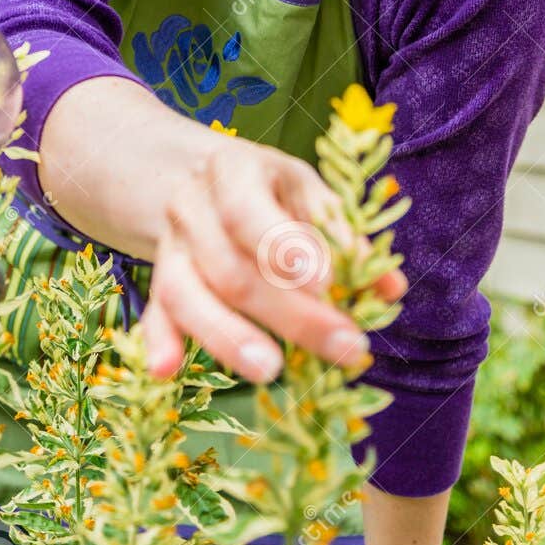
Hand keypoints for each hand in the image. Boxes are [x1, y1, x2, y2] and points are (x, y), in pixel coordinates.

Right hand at [140, 134, 406, 382]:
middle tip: (344, 349)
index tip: (328, 284)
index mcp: (234, 171)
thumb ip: (343, 235)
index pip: (250, 211)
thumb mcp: (305, 191)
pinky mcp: (158, 279)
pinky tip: (166, 372)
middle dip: (289, 314)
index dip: (285, 249)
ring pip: (185, 294)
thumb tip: (389, 288)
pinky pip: (155, 313)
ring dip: (227, 336)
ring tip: (271, 372)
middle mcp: (192, 207)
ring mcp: (169, 245)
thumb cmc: (267, 188)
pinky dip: (160, 341)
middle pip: (230, 268)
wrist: (194, 176)